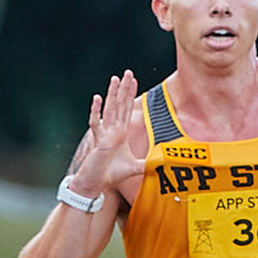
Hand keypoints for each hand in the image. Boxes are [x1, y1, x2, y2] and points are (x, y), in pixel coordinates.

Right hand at [65, 71, 143, 198]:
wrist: (96, 184)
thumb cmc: (111, 174)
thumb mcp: (134, 167)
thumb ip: (146, 164)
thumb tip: (161, 164)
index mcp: (120, 133)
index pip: (127, 109)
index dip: (130, 95)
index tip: (133, 80)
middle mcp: (113, 130)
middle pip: (119, 105)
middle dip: (124, 89)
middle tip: (127, 72)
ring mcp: (104, 133)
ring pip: (110, 109)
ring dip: (112, 94)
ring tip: (115, 79)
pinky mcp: (97, 141)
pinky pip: (96, 123)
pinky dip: (96, 111)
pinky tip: (98, 98)